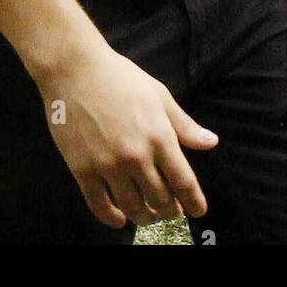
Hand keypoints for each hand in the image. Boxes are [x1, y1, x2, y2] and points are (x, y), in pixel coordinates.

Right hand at [38, 44, 217, 228]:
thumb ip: (184, 124)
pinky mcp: (83, 169)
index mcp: (159, 136)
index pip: (184, 181)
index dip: (194, 201)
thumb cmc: (119, 76)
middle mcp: (136, 156)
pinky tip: (119, 218)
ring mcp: (108, 165)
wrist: (74, 68)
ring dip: (145, 217)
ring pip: (133, 208)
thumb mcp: (158, 94)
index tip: (198, 211)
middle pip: (160, 200)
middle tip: (171, 209)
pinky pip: (100, 206)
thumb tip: (211, 143)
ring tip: (148, 214)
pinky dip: (112, 218)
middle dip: (170, 210)